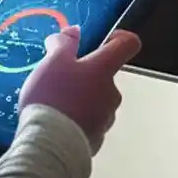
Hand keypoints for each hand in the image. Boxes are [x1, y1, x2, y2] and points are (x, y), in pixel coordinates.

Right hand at [20, 26, 142, 152]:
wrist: (50, 145)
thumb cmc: (53, 97)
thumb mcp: (53, 62)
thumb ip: (64, 44)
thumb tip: (73, 32)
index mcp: (104, 69)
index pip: (128, 44)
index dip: (118, 38)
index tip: (103, 41)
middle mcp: (112, 93)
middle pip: (105, 77)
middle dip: (85, 76)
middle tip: (59, 80)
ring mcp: (105, 118)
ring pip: (96, 101)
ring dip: (80, 100)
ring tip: (54, 105)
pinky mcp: (96, 140)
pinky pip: (88, 123)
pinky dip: (76, 120)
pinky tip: (55, 123)